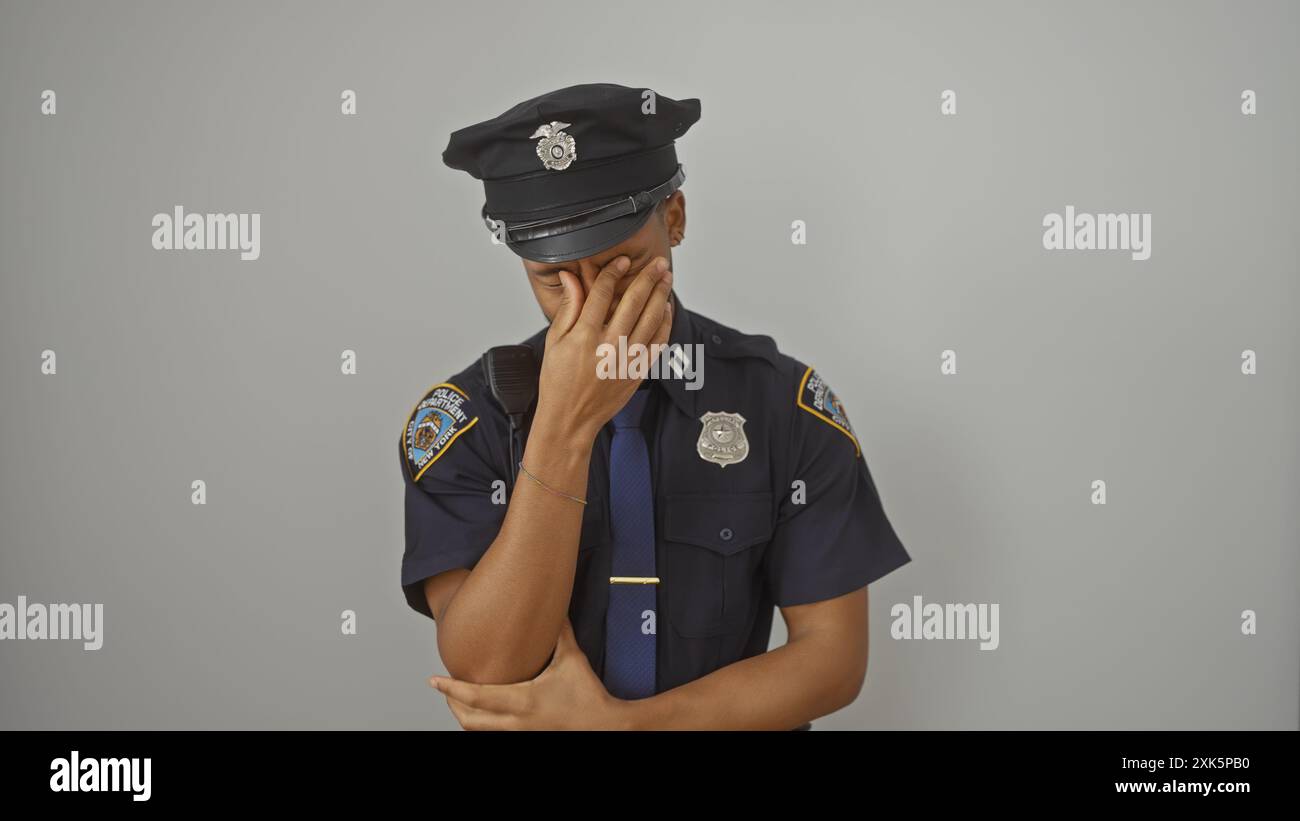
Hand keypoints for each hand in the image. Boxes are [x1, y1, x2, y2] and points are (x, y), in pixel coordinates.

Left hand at [429, 617, 629, 729]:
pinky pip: (496, 734)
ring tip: (459, 699)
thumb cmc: (588, 695)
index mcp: (523, 700)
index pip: (476, 696)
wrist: (606, 727)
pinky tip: (485, 713)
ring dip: (465, 716)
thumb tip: (555, 607)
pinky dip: (484, 725)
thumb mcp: (573, 659)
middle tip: (444, 688)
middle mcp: (517, 722)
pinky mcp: (528, 738)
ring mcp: (521, 734)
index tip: (433, 680)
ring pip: (480, 731)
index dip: (451, 688)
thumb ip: (560, 633)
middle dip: (452, 704)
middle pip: (469, 720)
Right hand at [535, 255, 672, 441]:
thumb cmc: (558, 381)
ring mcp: (627, 359)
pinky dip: (665, 323)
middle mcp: (609, 345)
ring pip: (652, 319)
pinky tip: (666, 309)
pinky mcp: (638, 372)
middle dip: (648, 277)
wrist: (570, 419)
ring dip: (662, 295)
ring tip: (666, 278)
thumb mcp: (554, 341)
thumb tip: (570, 277)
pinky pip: (658, 342)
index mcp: (584, 335)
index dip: (615, 272)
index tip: (622, 260)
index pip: (604, 292)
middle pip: (635, 301)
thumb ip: (568, 307)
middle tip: (658, 263)